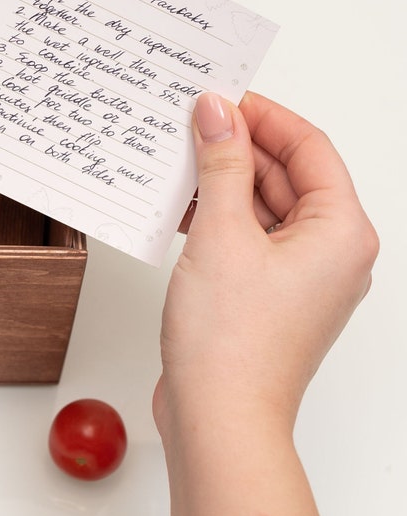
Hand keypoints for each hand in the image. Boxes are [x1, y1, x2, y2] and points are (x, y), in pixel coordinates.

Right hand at [155, 91, 377, 429]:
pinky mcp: (266, 293)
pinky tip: (176, 203)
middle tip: (188, 120)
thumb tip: (217, 112)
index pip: (309, 146)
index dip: (263, 114)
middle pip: (286, 173)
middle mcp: (329, 252)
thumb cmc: (234, 343)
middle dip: (237, 144)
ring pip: (262, 203)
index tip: (219, 96)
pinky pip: (246, 234)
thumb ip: (221, 163)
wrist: (219, 418)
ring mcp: (298, 276)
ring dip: (220, 178)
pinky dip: (215, 213)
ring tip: (175, 156)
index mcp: (340, 232)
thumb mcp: (223, 231)